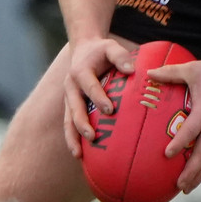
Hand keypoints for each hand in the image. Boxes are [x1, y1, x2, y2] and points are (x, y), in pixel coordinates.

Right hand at [61, 36, 134, 156]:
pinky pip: (69, 124)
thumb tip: (132, 70)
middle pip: (74, 108)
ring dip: (72, 137)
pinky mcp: (70, 106)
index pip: (90, 86)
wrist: (83, 49)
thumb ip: (121, 56)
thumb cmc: (101, 50)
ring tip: (78, 154)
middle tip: (92, 137)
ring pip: (68, 120)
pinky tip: (80, 154)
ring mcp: (69, 98)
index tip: (109, 110)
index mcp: (80, 71)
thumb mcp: (111, 47)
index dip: (98, 97)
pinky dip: (73, 138)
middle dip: (82, 123)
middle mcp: (71, 86)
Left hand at [149, 53, 200, 192]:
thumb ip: (170, 72)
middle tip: (178, 185)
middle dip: (193, 171)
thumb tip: (147, 74)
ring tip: (185, 189)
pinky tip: (194, 176)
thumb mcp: (192, 69)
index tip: (167, 154)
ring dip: (199, 174)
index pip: (193, 129)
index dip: (181, 142)